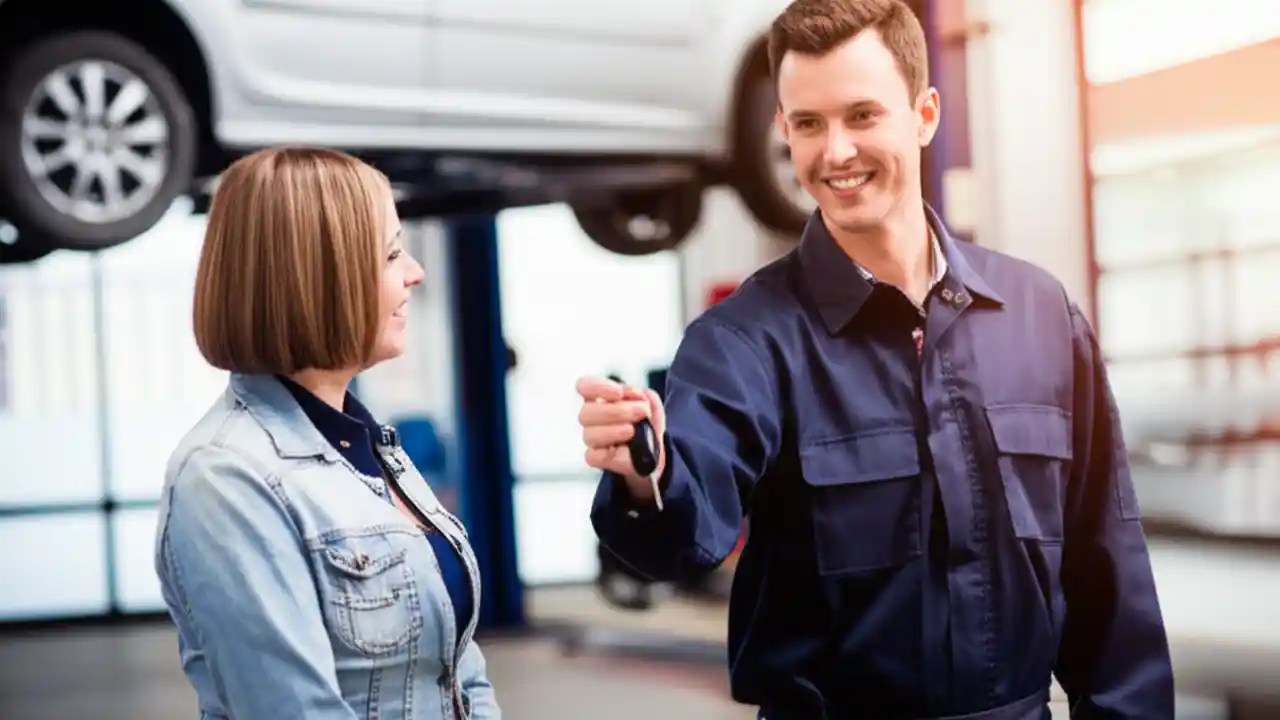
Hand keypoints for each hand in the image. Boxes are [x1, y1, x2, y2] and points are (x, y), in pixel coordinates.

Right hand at [575, 376, 666, 501]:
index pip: (585, 386)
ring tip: (634, 431)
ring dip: (616, 430)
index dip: (598, 387)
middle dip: (617, 411)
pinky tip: (625, 448)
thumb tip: (642, 395)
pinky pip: (595, 456)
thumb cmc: (645, 424)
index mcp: (600, 397)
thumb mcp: (652, 406)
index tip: (618, 392)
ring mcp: (592, 437)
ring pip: (590, 434)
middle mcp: (592, 416)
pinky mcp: (595, 457)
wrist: (653, 450)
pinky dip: (611, 452)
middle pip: (587, 412)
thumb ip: (647, 398)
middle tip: (640, 412)